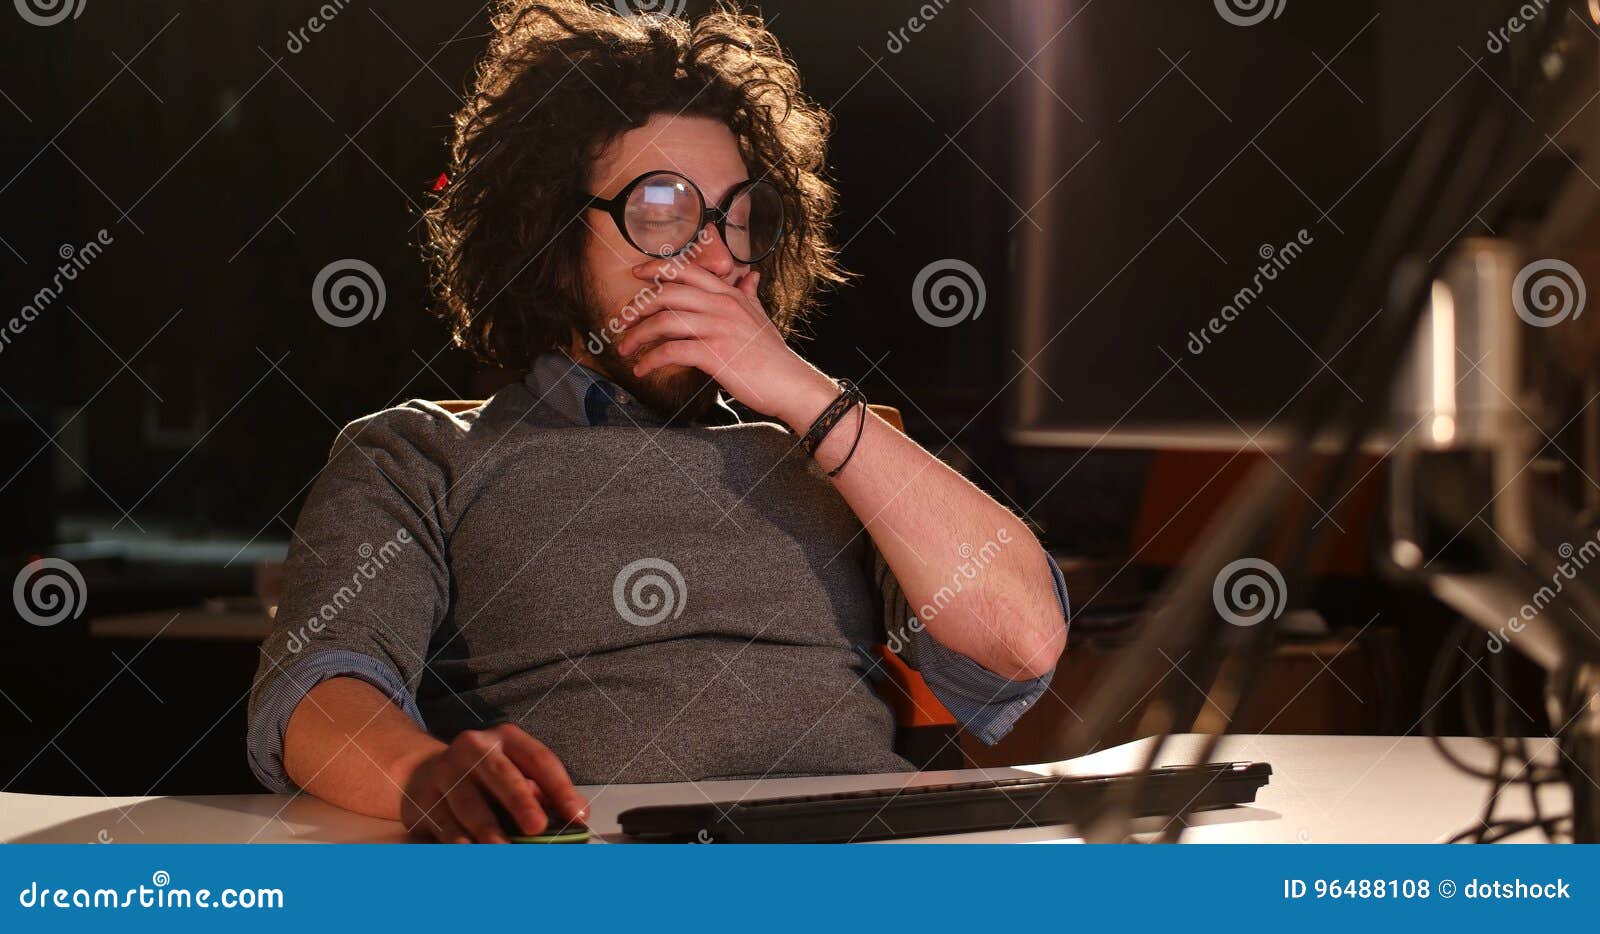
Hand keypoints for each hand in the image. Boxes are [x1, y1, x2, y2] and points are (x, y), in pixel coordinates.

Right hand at [398, 723, 587, 843]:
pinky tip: (471, 854)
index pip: (540, 760)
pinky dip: (459, 843)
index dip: (561, 789)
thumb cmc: (484, 778)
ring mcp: (445, 772)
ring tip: (503, 851)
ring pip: (468, 804)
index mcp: (507, 739)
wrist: (422, 773)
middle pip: (500, 773)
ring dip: (488, 830)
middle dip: (520, 801)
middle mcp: (474, 748)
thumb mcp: (517, 774)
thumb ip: (546, 794)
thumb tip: (578, 820)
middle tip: (537, 827)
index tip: (578, 817)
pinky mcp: (422, 799)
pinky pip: (443, 825)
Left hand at [615, 261, 836, 429]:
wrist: (791, 384)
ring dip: (637, 336)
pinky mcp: (714, 353)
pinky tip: (643, 369)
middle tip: (622, 320)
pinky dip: (651, 360)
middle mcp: (722, 305)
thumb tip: (751, 276)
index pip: (686, 270)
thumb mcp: (761, 317)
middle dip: (637, 306)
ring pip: (664, 322)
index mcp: (730, 294)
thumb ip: (749, 295)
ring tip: (625, 350)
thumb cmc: (773, 355)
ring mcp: (718, 327)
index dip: (657, 269)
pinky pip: (671, 352)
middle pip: (667, 293)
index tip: (637, 275)